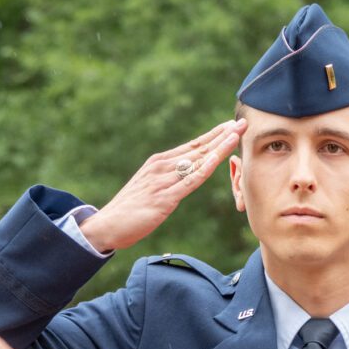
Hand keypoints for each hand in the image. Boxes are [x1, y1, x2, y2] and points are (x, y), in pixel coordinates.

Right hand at [79, 118, 246, 253]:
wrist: (106, 225)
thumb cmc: (128, 210)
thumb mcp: (149, 188)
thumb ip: (167, 180)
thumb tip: (184, 176)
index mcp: (158, 163)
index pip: (192, 146)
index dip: (213, 135)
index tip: (230, 126)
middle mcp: (161, 167)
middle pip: (198, 148)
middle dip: (222, 135)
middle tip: (242, 123)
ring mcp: (163, 181)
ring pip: (197, 161)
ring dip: (219, 146)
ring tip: (237, 134)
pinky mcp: (164, 198)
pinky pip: (190, 181)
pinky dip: (206, 167)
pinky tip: (219, 157)